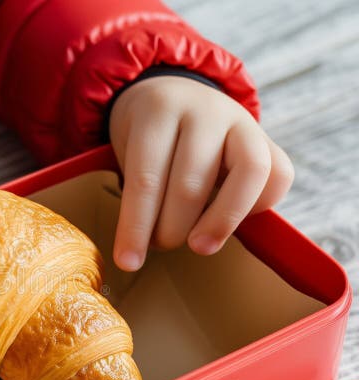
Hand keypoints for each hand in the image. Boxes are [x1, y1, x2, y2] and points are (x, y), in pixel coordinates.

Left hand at [109, 75, 293, 270]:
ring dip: (220, 222)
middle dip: (172, 228)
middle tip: (161, 245)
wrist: (172, 92)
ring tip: (198, 245)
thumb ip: (140, 188)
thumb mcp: (128, 150)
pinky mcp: (266, 137)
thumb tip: (137, 251)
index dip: (136, 226)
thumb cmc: (146, 137)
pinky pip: (278, 173)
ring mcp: (240, 121)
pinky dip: (260, 205)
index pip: (146, 178)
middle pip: (192, 183)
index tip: (127, 262)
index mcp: (157, 112)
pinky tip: (235, 221)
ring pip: (247, 173)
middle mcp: (203, 111)